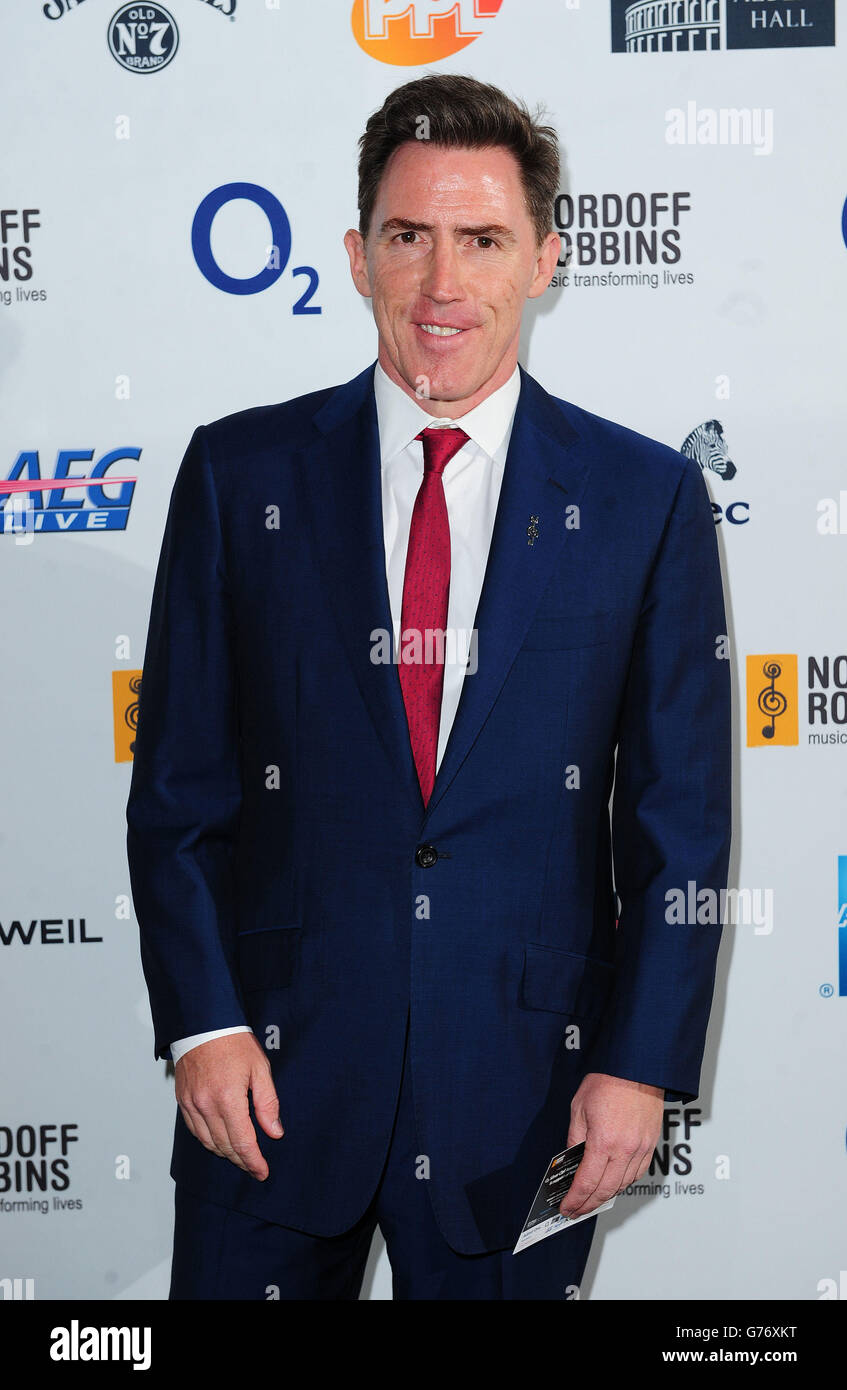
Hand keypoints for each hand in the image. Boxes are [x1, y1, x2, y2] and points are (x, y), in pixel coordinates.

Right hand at [174, 1032, 282, 1179]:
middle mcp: (206, 1105)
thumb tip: (274, 1132)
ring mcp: (191, 1104)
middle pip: (224, 1146)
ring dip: (224, 1153)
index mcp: (228, 1098)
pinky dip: (208, 1140)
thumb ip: (268, 1103)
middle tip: (254, 1166)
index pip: (242, 1143)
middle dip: (241, 1160)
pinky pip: (194, 1130)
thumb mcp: (260, 1069)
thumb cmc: (234, 1042)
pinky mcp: (182, 1100)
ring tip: (240, 1155)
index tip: (262, 1172)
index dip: (253, 1162)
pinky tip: (219, 1139)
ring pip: (208, 1142)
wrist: (204, 1024)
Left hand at [560, 1071, 663, 1218]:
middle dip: (589, 1204)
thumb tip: (572, 1159)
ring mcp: (641, 1148)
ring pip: (623, 1184)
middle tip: (577, 1211)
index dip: (575, 1200)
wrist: (636, 1067)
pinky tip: (613, 1183)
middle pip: (606, 1190)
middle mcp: (625, 1149)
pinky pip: (638, 1172)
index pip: (587, 1183)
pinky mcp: (651, 1144)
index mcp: (603, 1141)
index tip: (566, 1209)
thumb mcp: (579, 1108)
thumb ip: (575, 1137)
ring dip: (606, 1195)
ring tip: (592, 1199)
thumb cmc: (607, 1081)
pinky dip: (624, 1182)